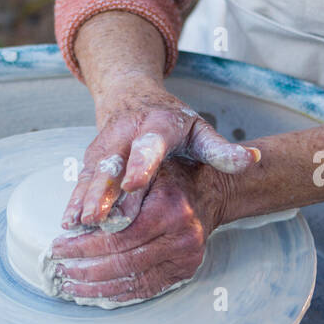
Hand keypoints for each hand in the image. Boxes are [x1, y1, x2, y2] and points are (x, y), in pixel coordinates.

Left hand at [48, 158, 226, 304]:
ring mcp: (186, 257)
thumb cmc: (171, 175)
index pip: (118, 237)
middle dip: (85, 269)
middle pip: (123, 263)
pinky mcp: (185, 270)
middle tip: (60, 269)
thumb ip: (117, 191)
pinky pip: (147, 288)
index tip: (59, 247)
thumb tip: (80, 218)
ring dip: (97, 287)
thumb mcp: (145, 169)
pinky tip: (97, 291)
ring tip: (71, 284)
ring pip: (133, 281)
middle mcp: (181, 236)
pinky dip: (119, 293)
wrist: (209, 190)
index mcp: (169, 208)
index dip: (84, 246)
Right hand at [61, 76, 258, 229]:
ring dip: (84, 199)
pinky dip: (75, 200)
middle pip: (113, 162)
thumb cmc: (173, 123)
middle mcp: (126, 133)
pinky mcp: (90, 158)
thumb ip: (222, 150)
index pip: (149, 146)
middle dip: (103, 190)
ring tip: (79, 225)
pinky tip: (69, 222)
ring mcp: (105, 145)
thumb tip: (253, 160)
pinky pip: (81, 181)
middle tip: (97, 217)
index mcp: (157, 126)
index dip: (142, 165)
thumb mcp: (199, 132)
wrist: (133, 99)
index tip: (136, 184)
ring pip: (92, 174)